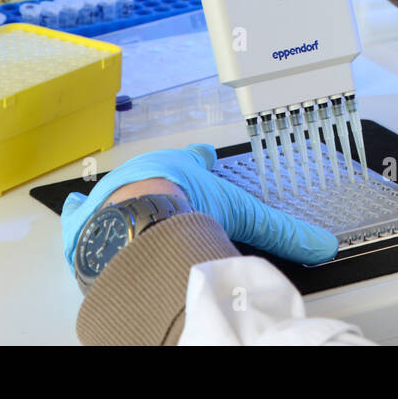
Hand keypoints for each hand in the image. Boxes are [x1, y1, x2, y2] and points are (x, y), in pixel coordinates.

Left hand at [61, 144, 337, 266]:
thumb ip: (283, 232)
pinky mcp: (87, 219)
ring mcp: (114, 195)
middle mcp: (145, 175)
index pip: (195, 160)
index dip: (202, 159)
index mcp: (180, 170)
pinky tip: (76, 207)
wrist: (135, 223)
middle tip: (171, 188)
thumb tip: (322, 244)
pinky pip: (80, 212)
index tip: (205, 154)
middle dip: (165, 178)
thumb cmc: (182, 209)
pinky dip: (79, 212)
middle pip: (158, 173)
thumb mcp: (243, 217)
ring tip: (132, 203)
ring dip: (127, 194)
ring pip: (121, 189)